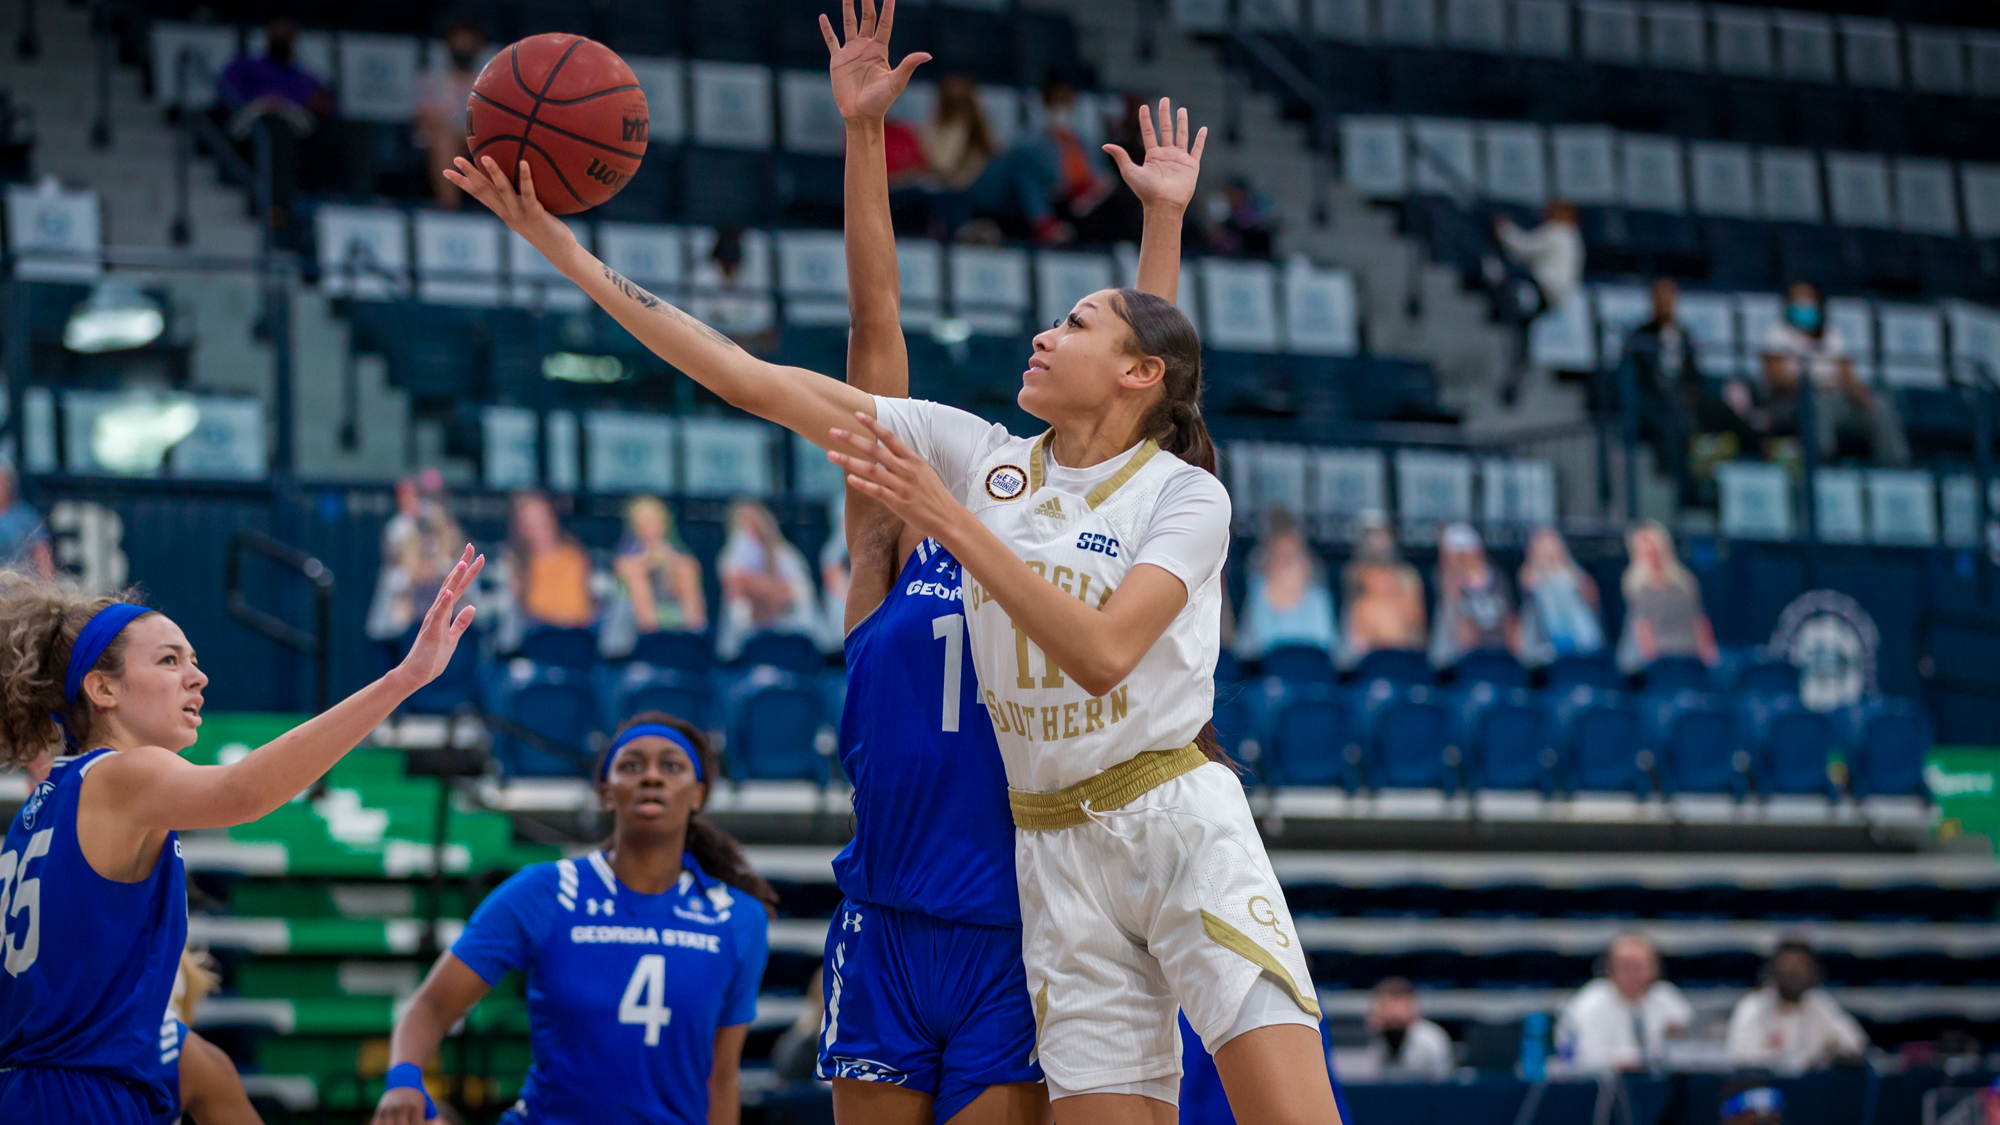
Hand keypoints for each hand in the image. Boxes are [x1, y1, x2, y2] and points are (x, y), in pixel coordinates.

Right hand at [371, 1086, 430, 1124]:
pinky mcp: (380, 1112)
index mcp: (415, 1107)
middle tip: (408, 1122)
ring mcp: (389, 1111)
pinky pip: (377, 1124)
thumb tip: (426, 1124)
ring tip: (400, 1122)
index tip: (420, 1123)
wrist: (403, 1078)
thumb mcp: (428, 1104)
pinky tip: (389, 1123)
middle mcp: (401, 1109)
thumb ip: (428, 1119)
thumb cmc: (418, 1095)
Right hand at [392, 546, 482, 689]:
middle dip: (463, 566)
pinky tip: (450, 592)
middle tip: (472, 547)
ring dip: (454, 579)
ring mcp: (434, 620)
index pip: (459, 587)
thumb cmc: (432, 658)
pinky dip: (445, 602)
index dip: (469, 572)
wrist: (415, 675)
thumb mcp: (453, 638)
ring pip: (445, 595)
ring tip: (462, 562)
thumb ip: (461, 622)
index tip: (479, 557)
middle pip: (453, 584)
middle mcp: (438, 612)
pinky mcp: (431, 632)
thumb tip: (473, 606)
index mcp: (444, 613)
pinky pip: (439, 615)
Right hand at [443, 155, 579, 265]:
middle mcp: (508, 213)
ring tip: (485, 157)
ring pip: (503, 191)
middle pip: (485, 191)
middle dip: (469, 175)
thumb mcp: (529, 213)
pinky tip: (523, 162)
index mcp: (503, 212)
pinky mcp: (535, 215)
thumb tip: (521, 177)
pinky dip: (525, 177)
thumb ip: (522, 199)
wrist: (560, 252)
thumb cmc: (548, 229)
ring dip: (493, 173)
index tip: (446, 171)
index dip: (463, 183)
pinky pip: (529, 194)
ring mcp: (520, 214)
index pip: (479, 195)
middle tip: (455, 159)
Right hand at [821, 0, 930, 122]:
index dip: (887, 8)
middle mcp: (866, 47)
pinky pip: (831, 40)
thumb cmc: (880, 101)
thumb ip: (908, 66)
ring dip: (848, 8)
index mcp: (880, 50)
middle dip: (866, 1)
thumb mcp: (896, 82)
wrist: (860, 115)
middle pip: (867, 18)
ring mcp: (852, 52)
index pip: (884, 23)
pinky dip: (827, 29)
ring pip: (849, 23)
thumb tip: (927, 55)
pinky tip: (823, 17)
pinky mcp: (838, 60)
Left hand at [828, 413, 962, 544]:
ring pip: (871, 469)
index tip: (856, 414)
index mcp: (913, 460)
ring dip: (849, 460)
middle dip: (851, 439)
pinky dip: (863, 484)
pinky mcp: (898, 503)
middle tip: (832, 431)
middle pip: (875, 450)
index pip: (889, 437)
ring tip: (830, 454)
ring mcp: (901, 486)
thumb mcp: (924, 472)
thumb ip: (906, 462)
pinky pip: (877, 491)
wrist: (948, 517)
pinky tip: (849, 478)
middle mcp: (906, 470)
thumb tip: (890, 453)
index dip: (872, 424)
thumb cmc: (934, 495)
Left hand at [1104, 98, 1206, 212]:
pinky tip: (1203, 129)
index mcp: (1152, 156)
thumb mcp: (1130, 172)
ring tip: (1181, 109)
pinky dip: (1201, 139)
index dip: (1146, 119)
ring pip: (1181, 135)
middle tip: (1165, 100)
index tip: (1144, 106)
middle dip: (1165, 114)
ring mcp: (1180, 159)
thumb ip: (1121, 157)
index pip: (1149, 132)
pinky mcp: (1192, 165)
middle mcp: (1166, 155)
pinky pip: (1197, 149)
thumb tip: (1105, 146)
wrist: (1164, 204)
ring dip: (1182, 122)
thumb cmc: (1146, 191)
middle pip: (1166, 129)